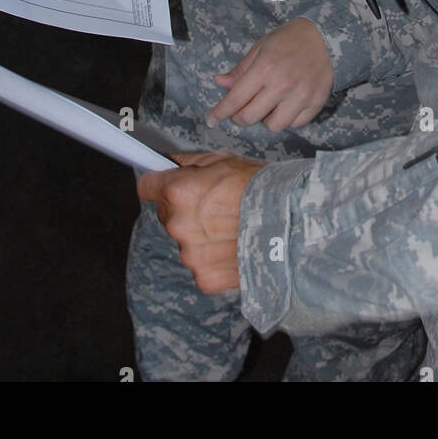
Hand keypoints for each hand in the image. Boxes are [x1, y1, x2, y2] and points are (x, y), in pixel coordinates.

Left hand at [137, 152, 264, 293]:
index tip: (164, 185)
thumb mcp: (224, 161)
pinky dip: (213, 259)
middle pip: (167, 214)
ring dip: (200, 236)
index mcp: (178, 191)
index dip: (157, 183)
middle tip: (215, 206)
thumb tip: (169, 163)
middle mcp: (178, 224)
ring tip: (232, 228)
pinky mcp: (204, 278)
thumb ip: (190, 163)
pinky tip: (235, 247)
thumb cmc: (260, 188)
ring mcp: (190, 254)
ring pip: (185, 241)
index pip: (146, 186)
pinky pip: (201, 265)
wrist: (291, 224)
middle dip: (184, 209)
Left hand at [208, 19, 333, 132]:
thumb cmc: (290, 39)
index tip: (211, 120)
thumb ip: (241, 69)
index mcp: (265, 68)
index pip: (236, 99)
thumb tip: (219, 83)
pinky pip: (295, 124)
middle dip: (240, 116)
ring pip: (274, 126)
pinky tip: (287, 105)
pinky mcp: (316, 103)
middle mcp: (282, 85)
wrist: (327, 37)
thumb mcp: (261, 47)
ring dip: (266, 119)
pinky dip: (288, 118)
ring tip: (269, 105)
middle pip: (250, 117)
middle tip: (241, 109)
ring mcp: (301, 96)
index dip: (220, 112)